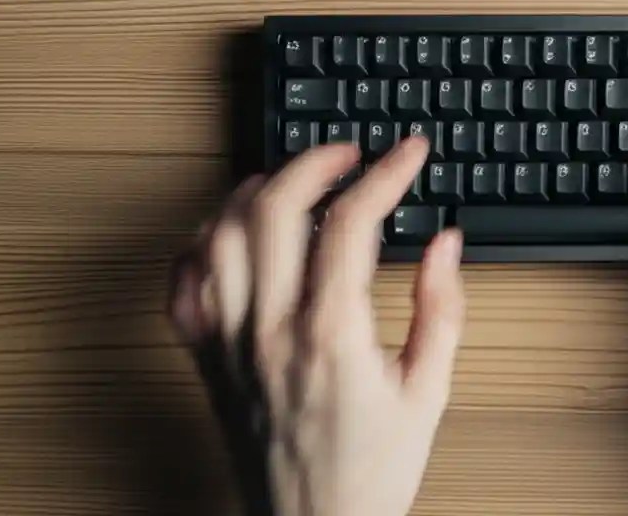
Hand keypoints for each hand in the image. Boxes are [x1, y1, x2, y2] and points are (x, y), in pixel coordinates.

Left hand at [168, 137, 464, 515]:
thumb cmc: (371, 473)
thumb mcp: (429, 392)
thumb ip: (441, 309)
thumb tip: (445, 244)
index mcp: (333, 335)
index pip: (352, 221)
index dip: (385, 173)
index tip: (407, 154)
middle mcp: (272, 330)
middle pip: (274, 207)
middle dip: (314, 160)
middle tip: (348, 154)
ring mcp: (231, 343)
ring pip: (220, 234)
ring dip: (255, 191)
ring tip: (292, 182)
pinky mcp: (208, 362)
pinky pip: (183, 286)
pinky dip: (201, 245)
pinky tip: (232, 234)